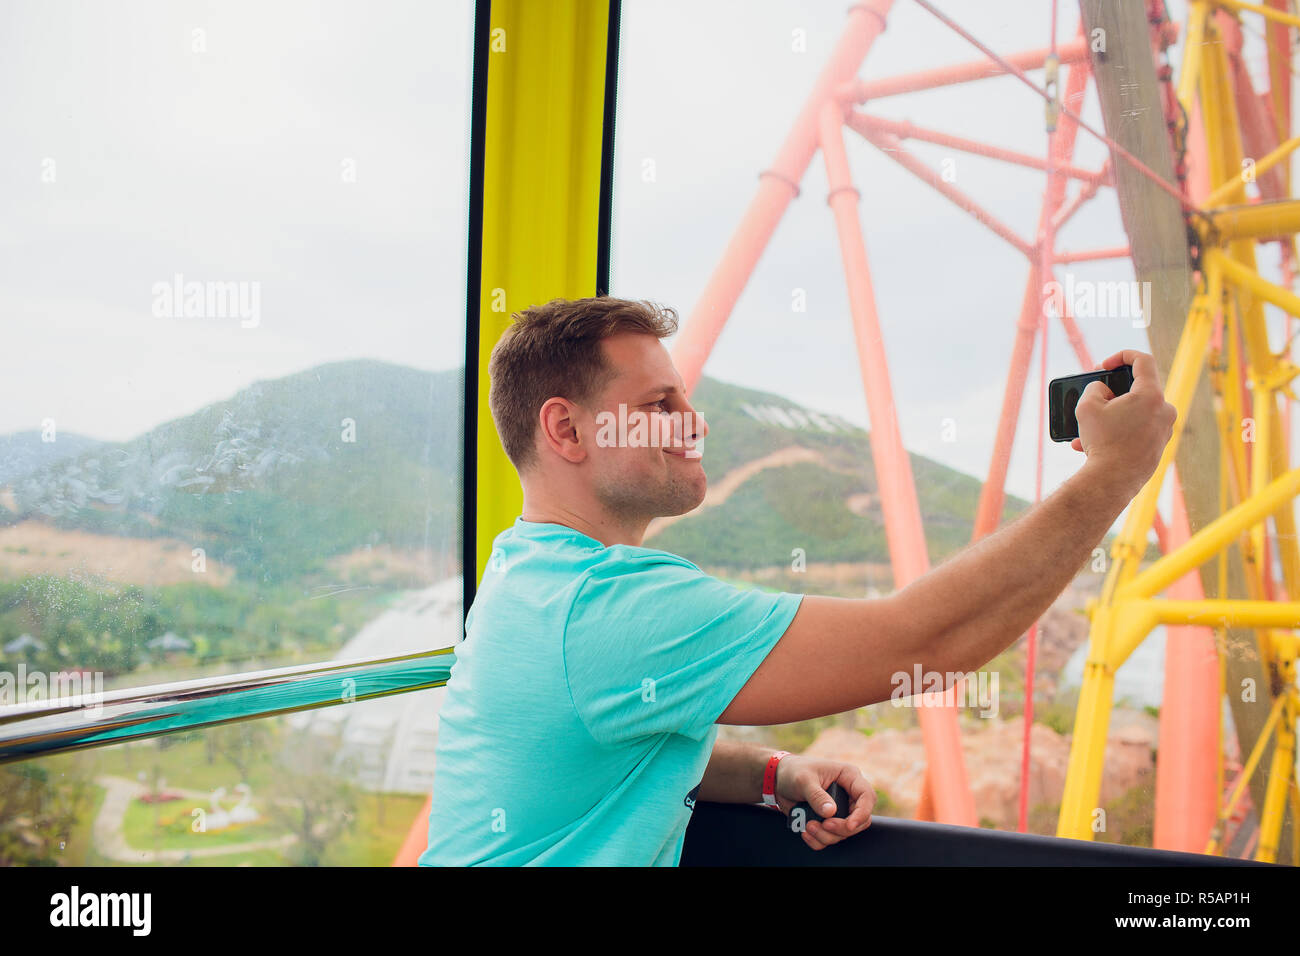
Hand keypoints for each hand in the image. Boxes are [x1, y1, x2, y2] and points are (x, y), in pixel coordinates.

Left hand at [773, 754, 875, 850]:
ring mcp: (840, 809)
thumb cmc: (794, 772)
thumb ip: (817, 796)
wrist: (779, 780)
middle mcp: (848, 794)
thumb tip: (831, 812)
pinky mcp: (829, 821)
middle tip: (822, 825)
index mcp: (848, 777)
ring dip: (826, 835)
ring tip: (808, 826)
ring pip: (845, 832)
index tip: (849, 825)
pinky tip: (806, 832)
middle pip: (860, 820)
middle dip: (841, 828)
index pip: (867, 797)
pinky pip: (831, 838)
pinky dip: (819, 840)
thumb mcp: (803, 780)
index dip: (862, 813)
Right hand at [1070, 350, 1176, 497]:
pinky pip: (1138, 431)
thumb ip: (1095, 388)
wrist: (1112, 481)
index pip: (1143, 361)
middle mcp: (1164, 410)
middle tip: (1096, 396)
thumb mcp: (1088, 406)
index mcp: (1151, 395)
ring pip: (1136, 413)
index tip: (1105, 366)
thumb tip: (1103, 390)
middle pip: (1139, 389)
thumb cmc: (1102, 442)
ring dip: (1112, 417)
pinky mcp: (1159, 447)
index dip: (1122, 356)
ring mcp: (1164, 430)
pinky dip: (1119, 432)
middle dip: (1113, 392)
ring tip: (1087, 429)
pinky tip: (1095, 444)